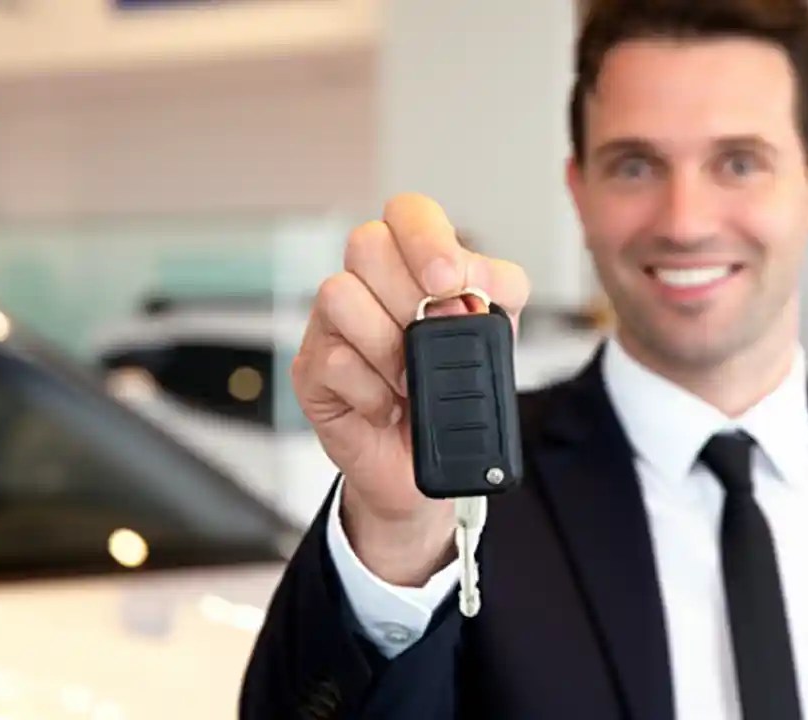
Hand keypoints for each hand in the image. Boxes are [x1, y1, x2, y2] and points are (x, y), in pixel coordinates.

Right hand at [291, 193, 530, 584]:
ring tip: (410, 380)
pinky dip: (373, 390)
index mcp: (414, 265)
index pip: (407, 212)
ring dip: (388, 346)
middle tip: (431, 336)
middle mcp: (368, 283)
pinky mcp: (310, 369)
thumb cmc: (452, 392)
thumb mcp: (495, 339)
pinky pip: (333, 359)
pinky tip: (389, 406)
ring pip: (339, 294)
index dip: (425, 236)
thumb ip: (496, 298)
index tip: (449, 279)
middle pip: (366, 242)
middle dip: (408, 295)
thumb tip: (474, 287)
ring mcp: (332, 324)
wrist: (423, 467)